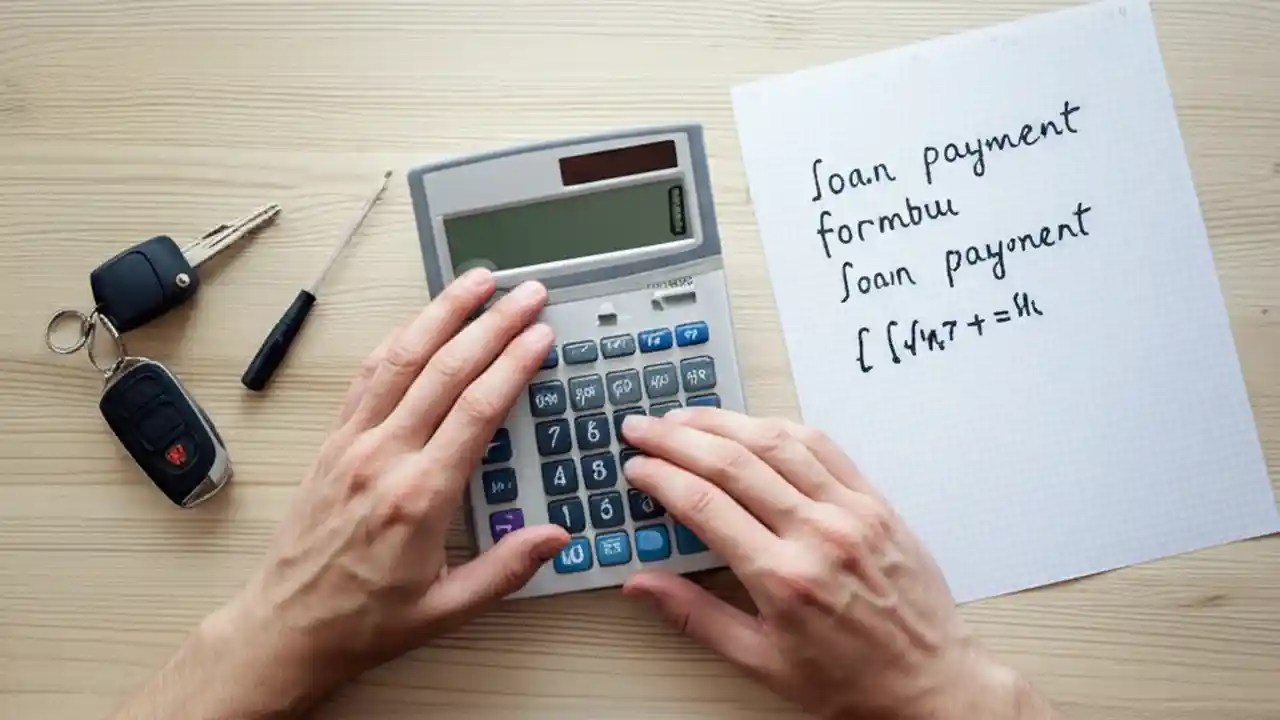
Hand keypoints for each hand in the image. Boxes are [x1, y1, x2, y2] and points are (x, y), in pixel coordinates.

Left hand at [114, 270, 568, 718]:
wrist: (287, 629)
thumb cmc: (363, 621)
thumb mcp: (447, 608)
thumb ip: (506, 569)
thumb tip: (555, 536)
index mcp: (419, 496)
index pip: (476, 409)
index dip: (512, 364)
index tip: (539, 336)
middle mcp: (383, 457)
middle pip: (444, 368)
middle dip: (491, 323)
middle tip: (526, 294)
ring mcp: (352, 443)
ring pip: (400, 358)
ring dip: (441, 312)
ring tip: (475, 281)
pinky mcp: (332, 442)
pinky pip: (367, 376)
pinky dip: (398, 340)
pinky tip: (419, 322)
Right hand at [619, 410, 1056, 719]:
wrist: (929, 684)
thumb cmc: (848, 682)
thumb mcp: (761, 661)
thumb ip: (695, 616)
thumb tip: (640, 584)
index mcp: (783, 578)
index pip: (705, 505)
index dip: (660, 477)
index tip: (635, 466)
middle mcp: (818, 535)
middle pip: (733, 463)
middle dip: (677, 438)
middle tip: (643, 428)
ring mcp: (851, 512)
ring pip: (777, 442)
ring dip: (724, 421)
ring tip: (686, 416)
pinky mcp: (876, 503)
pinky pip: (824, 447)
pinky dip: (781, 427)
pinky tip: (752, 424)